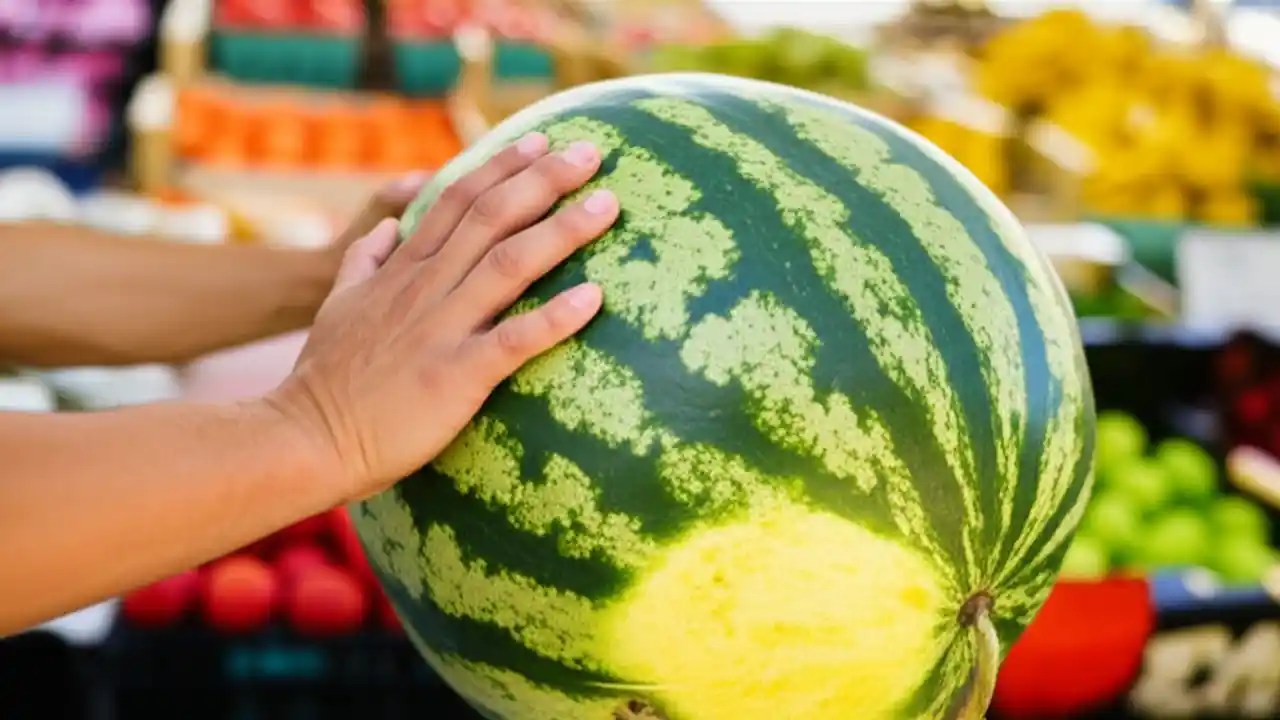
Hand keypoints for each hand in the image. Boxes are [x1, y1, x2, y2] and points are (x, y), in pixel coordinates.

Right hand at [265, 133, 617, 501]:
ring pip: (509, 264)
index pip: (456, 201)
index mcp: (402, 271)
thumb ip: (363, 262)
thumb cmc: (326, 380)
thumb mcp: (337, 306)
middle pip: (491, 217)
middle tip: (590, 153)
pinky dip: (556, 317)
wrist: (304, 438)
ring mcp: (440, 330)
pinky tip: (595, 298)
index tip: (539, 142)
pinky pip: (513, 340)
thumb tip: (384, 229)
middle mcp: (425, 289)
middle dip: (543, 179)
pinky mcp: (455, 376)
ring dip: (562, 231)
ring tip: (607, 206)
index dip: (500, 167)